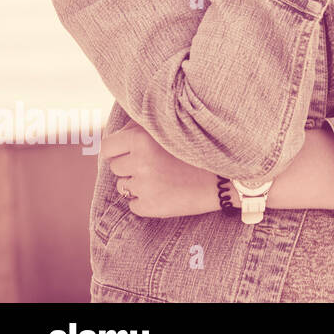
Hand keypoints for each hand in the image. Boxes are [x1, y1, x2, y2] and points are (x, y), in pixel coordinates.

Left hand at [101, 124, 221, 217]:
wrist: (225, 179)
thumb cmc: (200, 149)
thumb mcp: (174, 130)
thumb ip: (144, 126)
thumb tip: (121, 131)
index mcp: (142, 139)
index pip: (108, 147)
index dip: (117, 150)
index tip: (128, 153)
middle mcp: (140, 162)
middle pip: (116, 167)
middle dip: (131, 167)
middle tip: (155, 165)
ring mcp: (144, 186)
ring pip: (123, 187)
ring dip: (138, 184)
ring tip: (163, 179)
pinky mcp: (149, 207)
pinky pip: (134, 205)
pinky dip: (146, 201)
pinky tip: (166, 193)